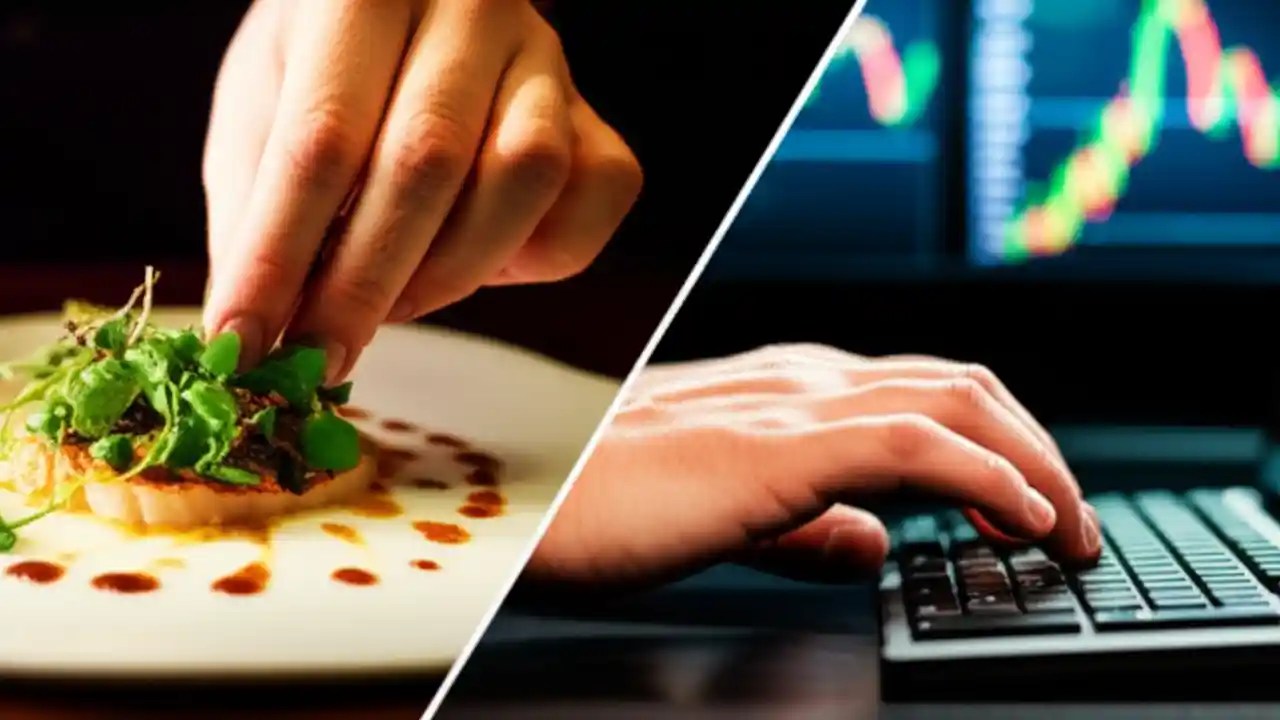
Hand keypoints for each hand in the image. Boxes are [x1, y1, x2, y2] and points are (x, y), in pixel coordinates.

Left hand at [201, 0, 641, 379]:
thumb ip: (256, 213)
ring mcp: (545, 60)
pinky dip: (537, 257)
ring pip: (523, 177)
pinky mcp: (594, 116)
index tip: (246, 341)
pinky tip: (481, 259)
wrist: (416, 18)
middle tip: (320, 355)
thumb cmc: (330, 71)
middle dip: (363, 284)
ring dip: (451, 271)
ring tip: (396, 303)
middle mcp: (468, 8)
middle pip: (425, 162)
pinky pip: (591, 198)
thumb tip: (253, 336)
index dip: (280, 255)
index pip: (321, 140)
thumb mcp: (261, 113)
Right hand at [527, 344, 1101, 590]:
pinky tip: (1018, 522)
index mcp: (782, 389)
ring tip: (1064, 526)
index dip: (998, 444)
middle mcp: (795, 380)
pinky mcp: (777, 447)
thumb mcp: (721, 515)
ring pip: (954, 401)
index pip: (924, 392)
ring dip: (1032, 461)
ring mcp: (787, 405)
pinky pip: (916, 445)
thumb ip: (803, 527)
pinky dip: (988, 476)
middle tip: (1067, 520)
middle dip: (1034, 447)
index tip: (1032, 509)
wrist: (517, 507)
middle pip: (961, 384)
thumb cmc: (595, 508)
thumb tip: (873, 544)